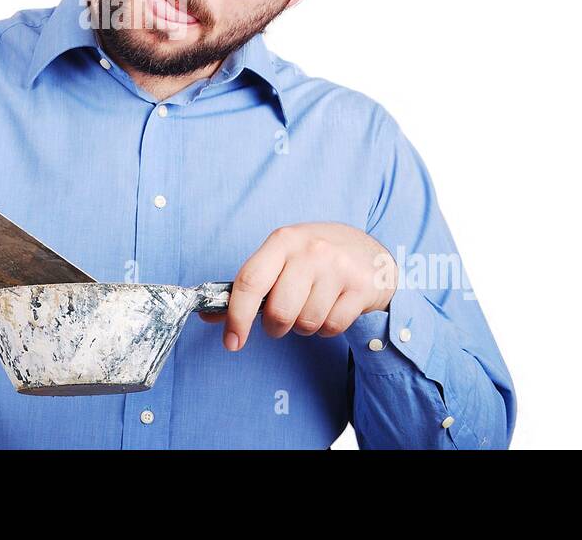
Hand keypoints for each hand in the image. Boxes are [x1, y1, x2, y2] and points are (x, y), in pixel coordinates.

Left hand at [199, 223, 398, 350]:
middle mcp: (310, 250)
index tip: (232, 341)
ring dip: (304, 326)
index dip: (236, 317)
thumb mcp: (281, 258)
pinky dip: (327, 328)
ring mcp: (338, 268)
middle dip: (275, 326)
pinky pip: (331, 327)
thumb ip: (250, 285)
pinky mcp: (361, 287)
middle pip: (279, 312)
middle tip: (282, 318)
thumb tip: (209, 316)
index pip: (250, 281)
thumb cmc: (317, 258)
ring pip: (306, 323)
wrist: (372, 253)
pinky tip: (332, 308)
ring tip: (312, 306)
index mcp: (282, 240)